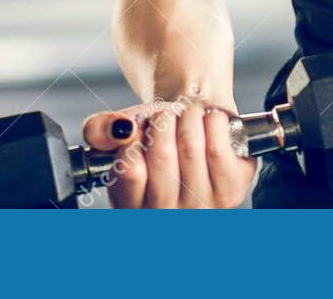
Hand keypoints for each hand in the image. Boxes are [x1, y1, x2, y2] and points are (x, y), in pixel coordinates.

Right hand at [82, 99, 257, 207]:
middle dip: (163, 124)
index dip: (135, 141)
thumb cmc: (156, 133)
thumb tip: (121, 130)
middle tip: (165, 118)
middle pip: (163, 158)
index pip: (129, 172)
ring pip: (192, 149)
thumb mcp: (120, 129)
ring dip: (188, 118)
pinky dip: (213, 122)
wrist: (196, 122)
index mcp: (132, 207)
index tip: (140, 130)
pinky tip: (209, 124)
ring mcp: (202, 207)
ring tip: (187, 118)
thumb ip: (100, 129)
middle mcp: (166, 215)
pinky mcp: (232, 191)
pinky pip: (219, 149)